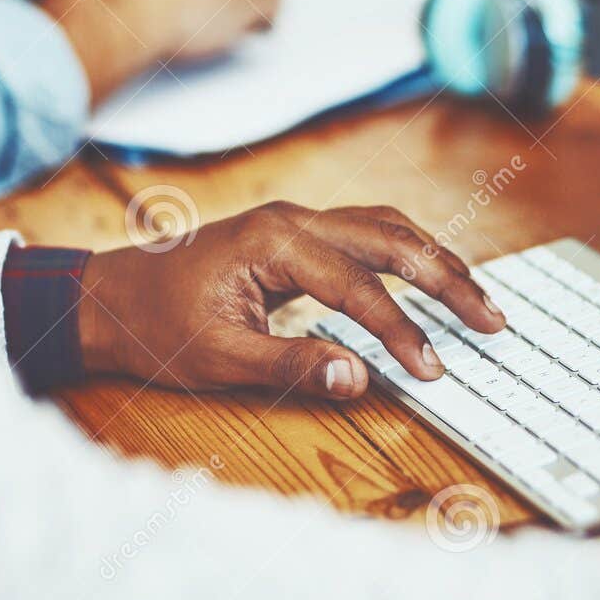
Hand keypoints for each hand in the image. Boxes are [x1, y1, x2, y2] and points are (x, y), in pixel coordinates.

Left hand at [77, 201, 506, 398]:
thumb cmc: (155, 327)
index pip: (361, 287)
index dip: (403, 331)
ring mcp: (298, 221)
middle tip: (493, 319)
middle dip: (448, 280)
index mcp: (275, 244)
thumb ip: (292, 366)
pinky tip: (432, 274)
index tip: (433, 370)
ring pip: (388, 228)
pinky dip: (409, 252)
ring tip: (479, 297)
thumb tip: (360, 379)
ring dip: (437, 260)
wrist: (106, 298)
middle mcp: (295, 220)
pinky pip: (369, 232)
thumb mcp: (219, 358)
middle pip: (393, 240)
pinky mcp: (298, 234)